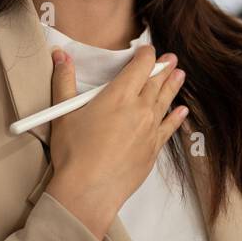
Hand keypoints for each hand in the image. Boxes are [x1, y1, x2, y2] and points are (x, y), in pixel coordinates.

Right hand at [44, 44, 187, 240]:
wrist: (89, 190)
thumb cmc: (74, 153)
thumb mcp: (63, 113)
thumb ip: (64, 81)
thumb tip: (60, 56)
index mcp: (119, 95)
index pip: (140, 66)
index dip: (146, 55)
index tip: (147, 50)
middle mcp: (139, 109)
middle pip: (156, 82)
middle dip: (164, 68)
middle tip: (171, 59)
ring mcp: (150, 129)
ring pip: (165, 101)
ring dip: (173, 86)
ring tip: (180, 75)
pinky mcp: (153, 148)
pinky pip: (169, 127)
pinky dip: (176, 117)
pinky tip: (182, 111)